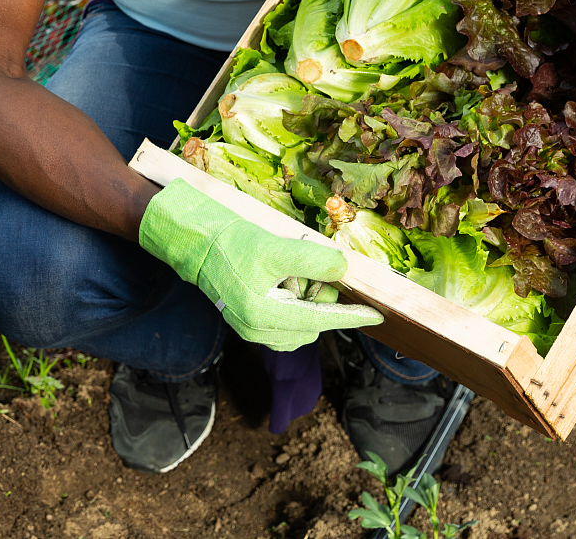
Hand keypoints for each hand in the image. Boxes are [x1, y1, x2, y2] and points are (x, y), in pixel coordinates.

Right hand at [138, 179, 382, 350]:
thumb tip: (343, 270)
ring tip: (295, 277)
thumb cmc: (233, 244)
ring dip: (309, 307)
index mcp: (263, 314)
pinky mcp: (248, 325)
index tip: (377, 316)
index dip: (351, 316)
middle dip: (323, 302)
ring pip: (300, 329)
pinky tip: (287, 286)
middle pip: (312, 325)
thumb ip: (313, 260)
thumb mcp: (276, 247)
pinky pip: (285, 328)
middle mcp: (257, 330)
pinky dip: (296, 311)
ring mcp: (251, 331)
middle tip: (316, 272)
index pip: (320, 319)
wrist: (198, 245)